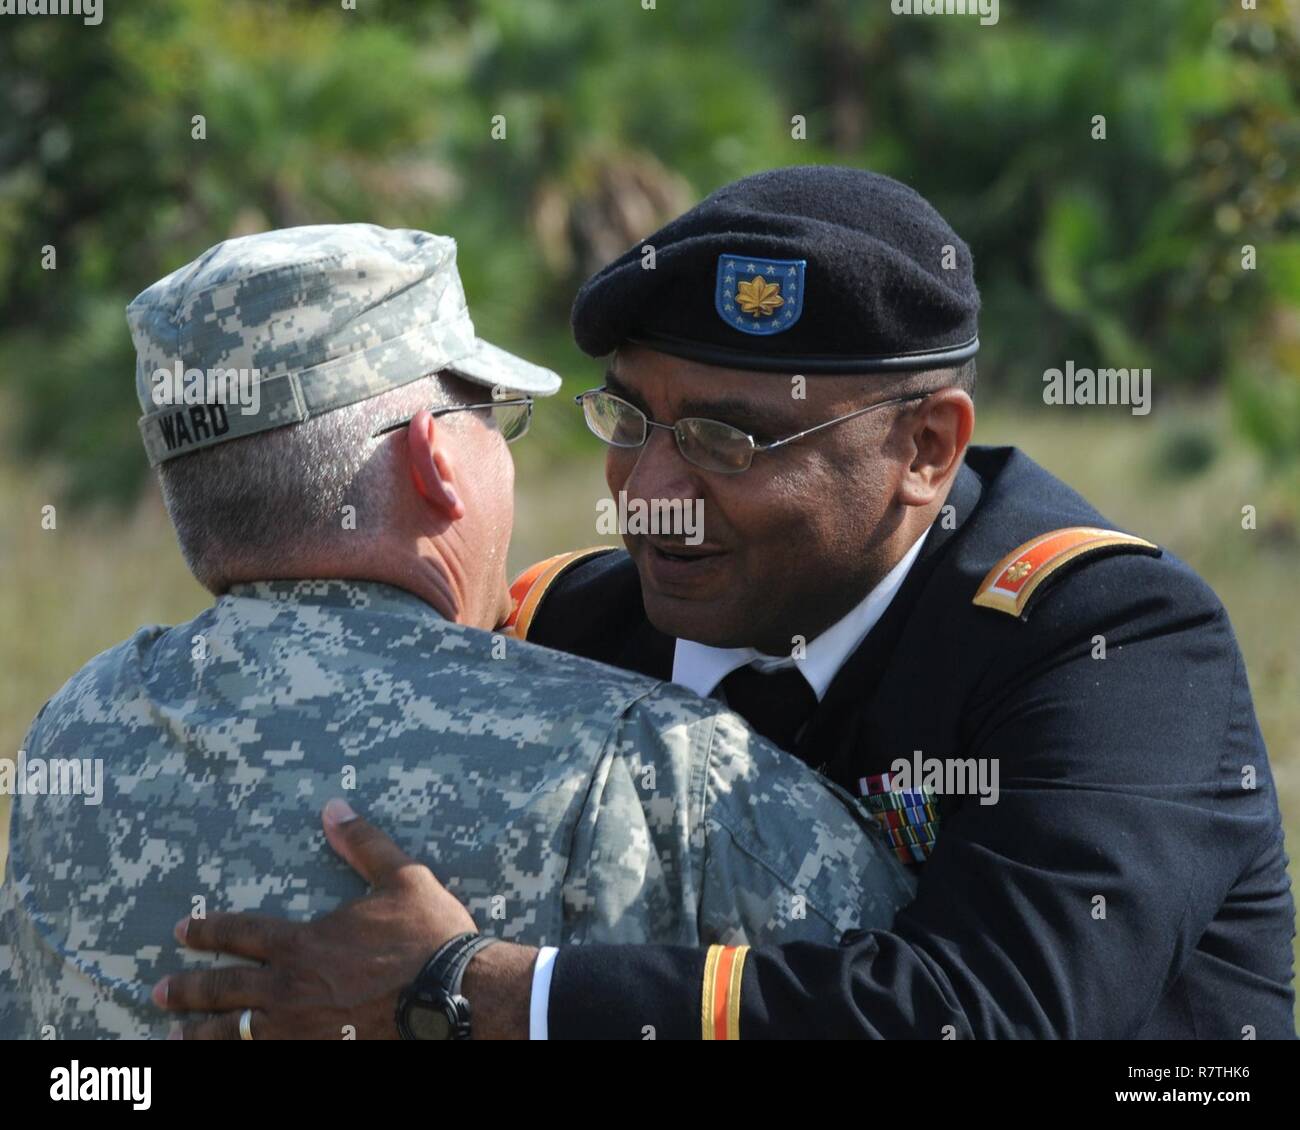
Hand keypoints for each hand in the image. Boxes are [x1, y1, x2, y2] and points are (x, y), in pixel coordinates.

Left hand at [154, 799, 479, 1038]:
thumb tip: (335, 807)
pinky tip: (233, 1057)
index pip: (242, 933)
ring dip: (203, 1032)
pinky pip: (267, 1058)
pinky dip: (242, 1056)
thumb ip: (364, 844)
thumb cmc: (428, 937)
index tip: (184, 929)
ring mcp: (300, 1030)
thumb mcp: (402, 878)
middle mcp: (290, 989)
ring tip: (177, 1035)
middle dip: (189, 989)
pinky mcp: (318, 1054)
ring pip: (235, 1033)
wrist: (452, 997)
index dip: (209, 930)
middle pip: (225, 989)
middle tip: (159, 991)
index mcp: (305, 943)